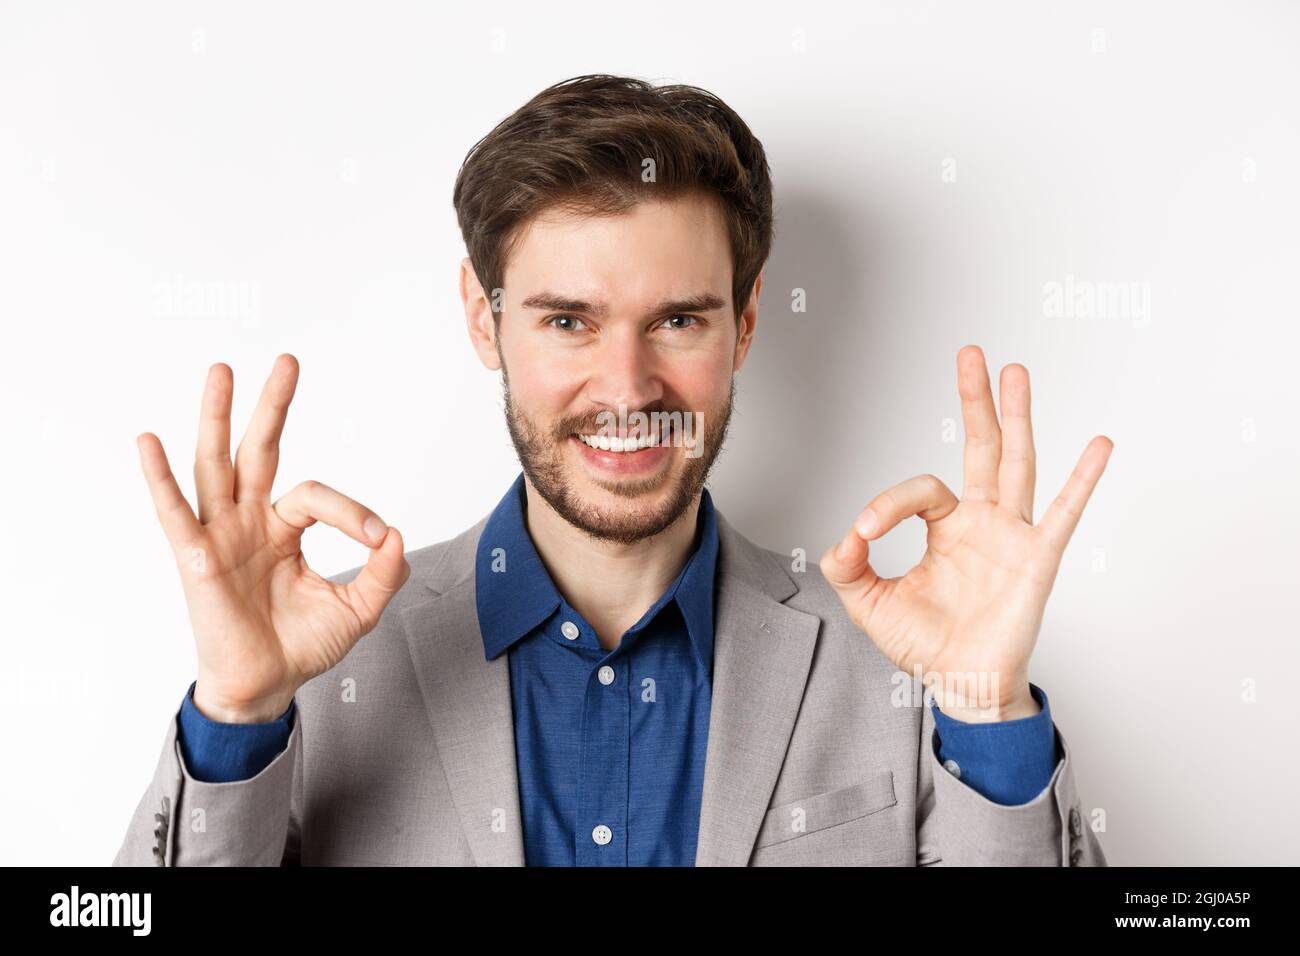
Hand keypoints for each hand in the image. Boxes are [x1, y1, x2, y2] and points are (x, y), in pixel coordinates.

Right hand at [136, 354, 409, 722]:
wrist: (266, 687)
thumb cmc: (301, 644)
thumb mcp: (357, 608)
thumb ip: (382, 574)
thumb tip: (396, 537)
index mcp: (285, 528)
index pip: (317, 496)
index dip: (353, 513)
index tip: (379, 540)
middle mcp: (250, 522)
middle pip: (258, 451)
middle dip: (272, 406)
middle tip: (288, 361)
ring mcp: (220, 535)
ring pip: (216, 464)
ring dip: (218, 417)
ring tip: (222, 371)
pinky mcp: (195, 558)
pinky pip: (174, 512)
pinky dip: (159, 477)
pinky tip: (149, 440)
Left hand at [819, 345, 1111, 721]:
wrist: (960, 685)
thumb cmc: (925, 643)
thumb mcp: (870, 603)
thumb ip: (848, 568)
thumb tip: (840, 539)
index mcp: (946, 527)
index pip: (920, 490)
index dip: (886, 505)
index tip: (863, 534)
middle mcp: (982, 521)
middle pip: (982, 448)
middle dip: (976, 401)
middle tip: (971, 354)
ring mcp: (1013, 535)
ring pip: (1017, 464)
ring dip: (1017, 418)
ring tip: (1016, 372)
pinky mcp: (1037, 559)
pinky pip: (1063, 514)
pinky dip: (1083, 480)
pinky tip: (1099, 445)